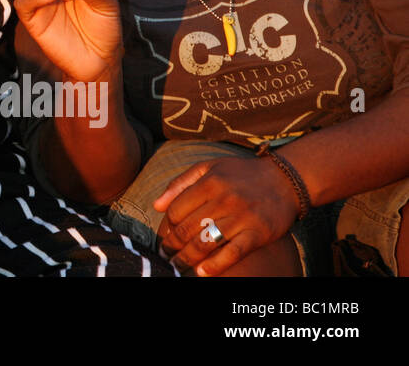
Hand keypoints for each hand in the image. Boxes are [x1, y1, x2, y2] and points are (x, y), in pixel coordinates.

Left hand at [154, 156, 300, 275]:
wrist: (285, 180)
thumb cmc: (241, 174)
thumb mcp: (208, 168)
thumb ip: (180, 184)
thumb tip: (156, 205)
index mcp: (209, 182)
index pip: (177, 210)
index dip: (167, 225)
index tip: (165, 235)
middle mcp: (224, 199)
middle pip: (188, 229)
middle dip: (172, 246)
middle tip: (166, 255)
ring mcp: (242, 217)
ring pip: (206, 243)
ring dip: (187, 258)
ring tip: (178, 265)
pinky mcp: (258, 233)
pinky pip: (233, 253)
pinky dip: (215, 265)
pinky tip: (202, 272)